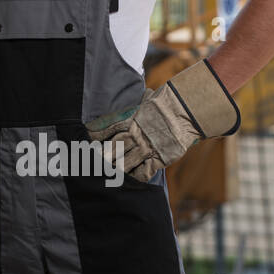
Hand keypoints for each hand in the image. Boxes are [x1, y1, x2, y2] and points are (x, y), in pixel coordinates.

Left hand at [85, 59, 239, 182]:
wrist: (186, 112)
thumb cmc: (170, 104)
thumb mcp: (153, 100)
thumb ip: (145, 101)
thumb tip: (146, 93)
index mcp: (132, 120)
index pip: (109, 128)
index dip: (98, 135)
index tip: (87, 140)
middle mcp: (137, 135)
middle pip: (114, 148)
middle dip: (104, 156)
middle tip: (93, 162)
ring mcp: (147, 147)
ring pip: (126, 161)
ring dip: (116, 168)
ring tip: (107, 174)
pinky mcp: (159, 158)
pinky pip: (144, 171)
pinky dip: (136, 177)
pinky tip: (130, 181)